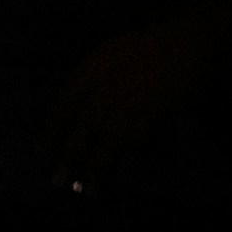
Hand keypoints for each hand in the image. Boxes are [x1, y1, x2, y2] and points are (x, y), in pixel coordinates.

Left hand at [44, 18, 209, 189]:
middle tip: (57, 181)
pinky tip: (122, 183)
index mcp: (94, 66)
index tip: (41, 151)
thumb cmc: (150, 45)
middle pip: (83, 127)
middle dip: (69, 157)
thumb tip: (77, 113)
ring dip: (97, 170)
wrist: (190, 39)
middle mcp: (108, 85)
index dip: (51, 129)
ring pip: (108, 142)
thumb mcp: (112, 53)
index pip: (64, 102)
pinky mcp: (155, 112)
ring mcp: (132, 100)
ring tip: (89, 192)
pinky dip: (129, 167)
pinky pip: (137, 145)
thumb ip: (94, 79)